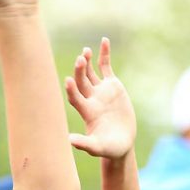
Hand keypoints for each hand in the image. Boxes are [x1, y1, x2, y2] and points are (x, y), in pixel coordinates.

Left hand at [66, 39, 135, 159]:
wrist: (121, 143)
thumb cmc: (108, 148)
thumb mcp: (97, 148)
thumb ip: (84, 144)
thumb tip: (68, 141)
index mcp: (86, 112)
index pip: (75, 98)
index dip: (72, 90)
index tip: (68, 81)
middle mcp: (90, 99)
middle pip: (82, 82)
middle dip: (80, 71)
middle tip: (80, 60)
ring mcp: (100, 91)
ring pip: (90, 72)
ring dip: (87, 61)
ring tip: (85, 51)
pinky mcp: (112, 85)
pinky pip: (106, 67)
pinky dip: (104, 55)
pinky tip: (104, 41)